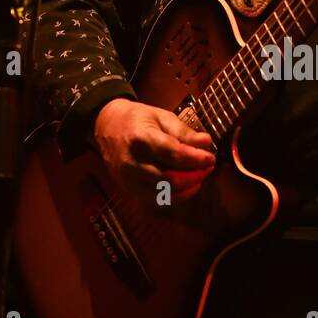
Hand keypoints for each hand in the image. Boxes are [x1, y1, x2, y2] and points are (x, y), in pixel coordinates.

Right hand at [92, 98, 215, 205]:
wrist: (107, 127)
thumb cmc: (137, 119)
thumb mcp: (161, 116)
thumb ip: (184, 132)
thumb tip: (206, 143)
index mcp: (140, 138)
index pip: (172, 154)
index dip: (195, 159)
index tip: (210, 157)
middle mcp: (131, 162)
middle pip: (170, 179)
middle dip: (195, 175)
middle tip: (208, 167)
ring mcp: (128, 179)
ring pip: (164, 193)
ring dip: (188, 188)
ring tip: (200, 176)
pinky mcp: (129, 190)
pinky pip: (156, 201)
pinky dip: (176, 197)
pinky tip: (188, 187)